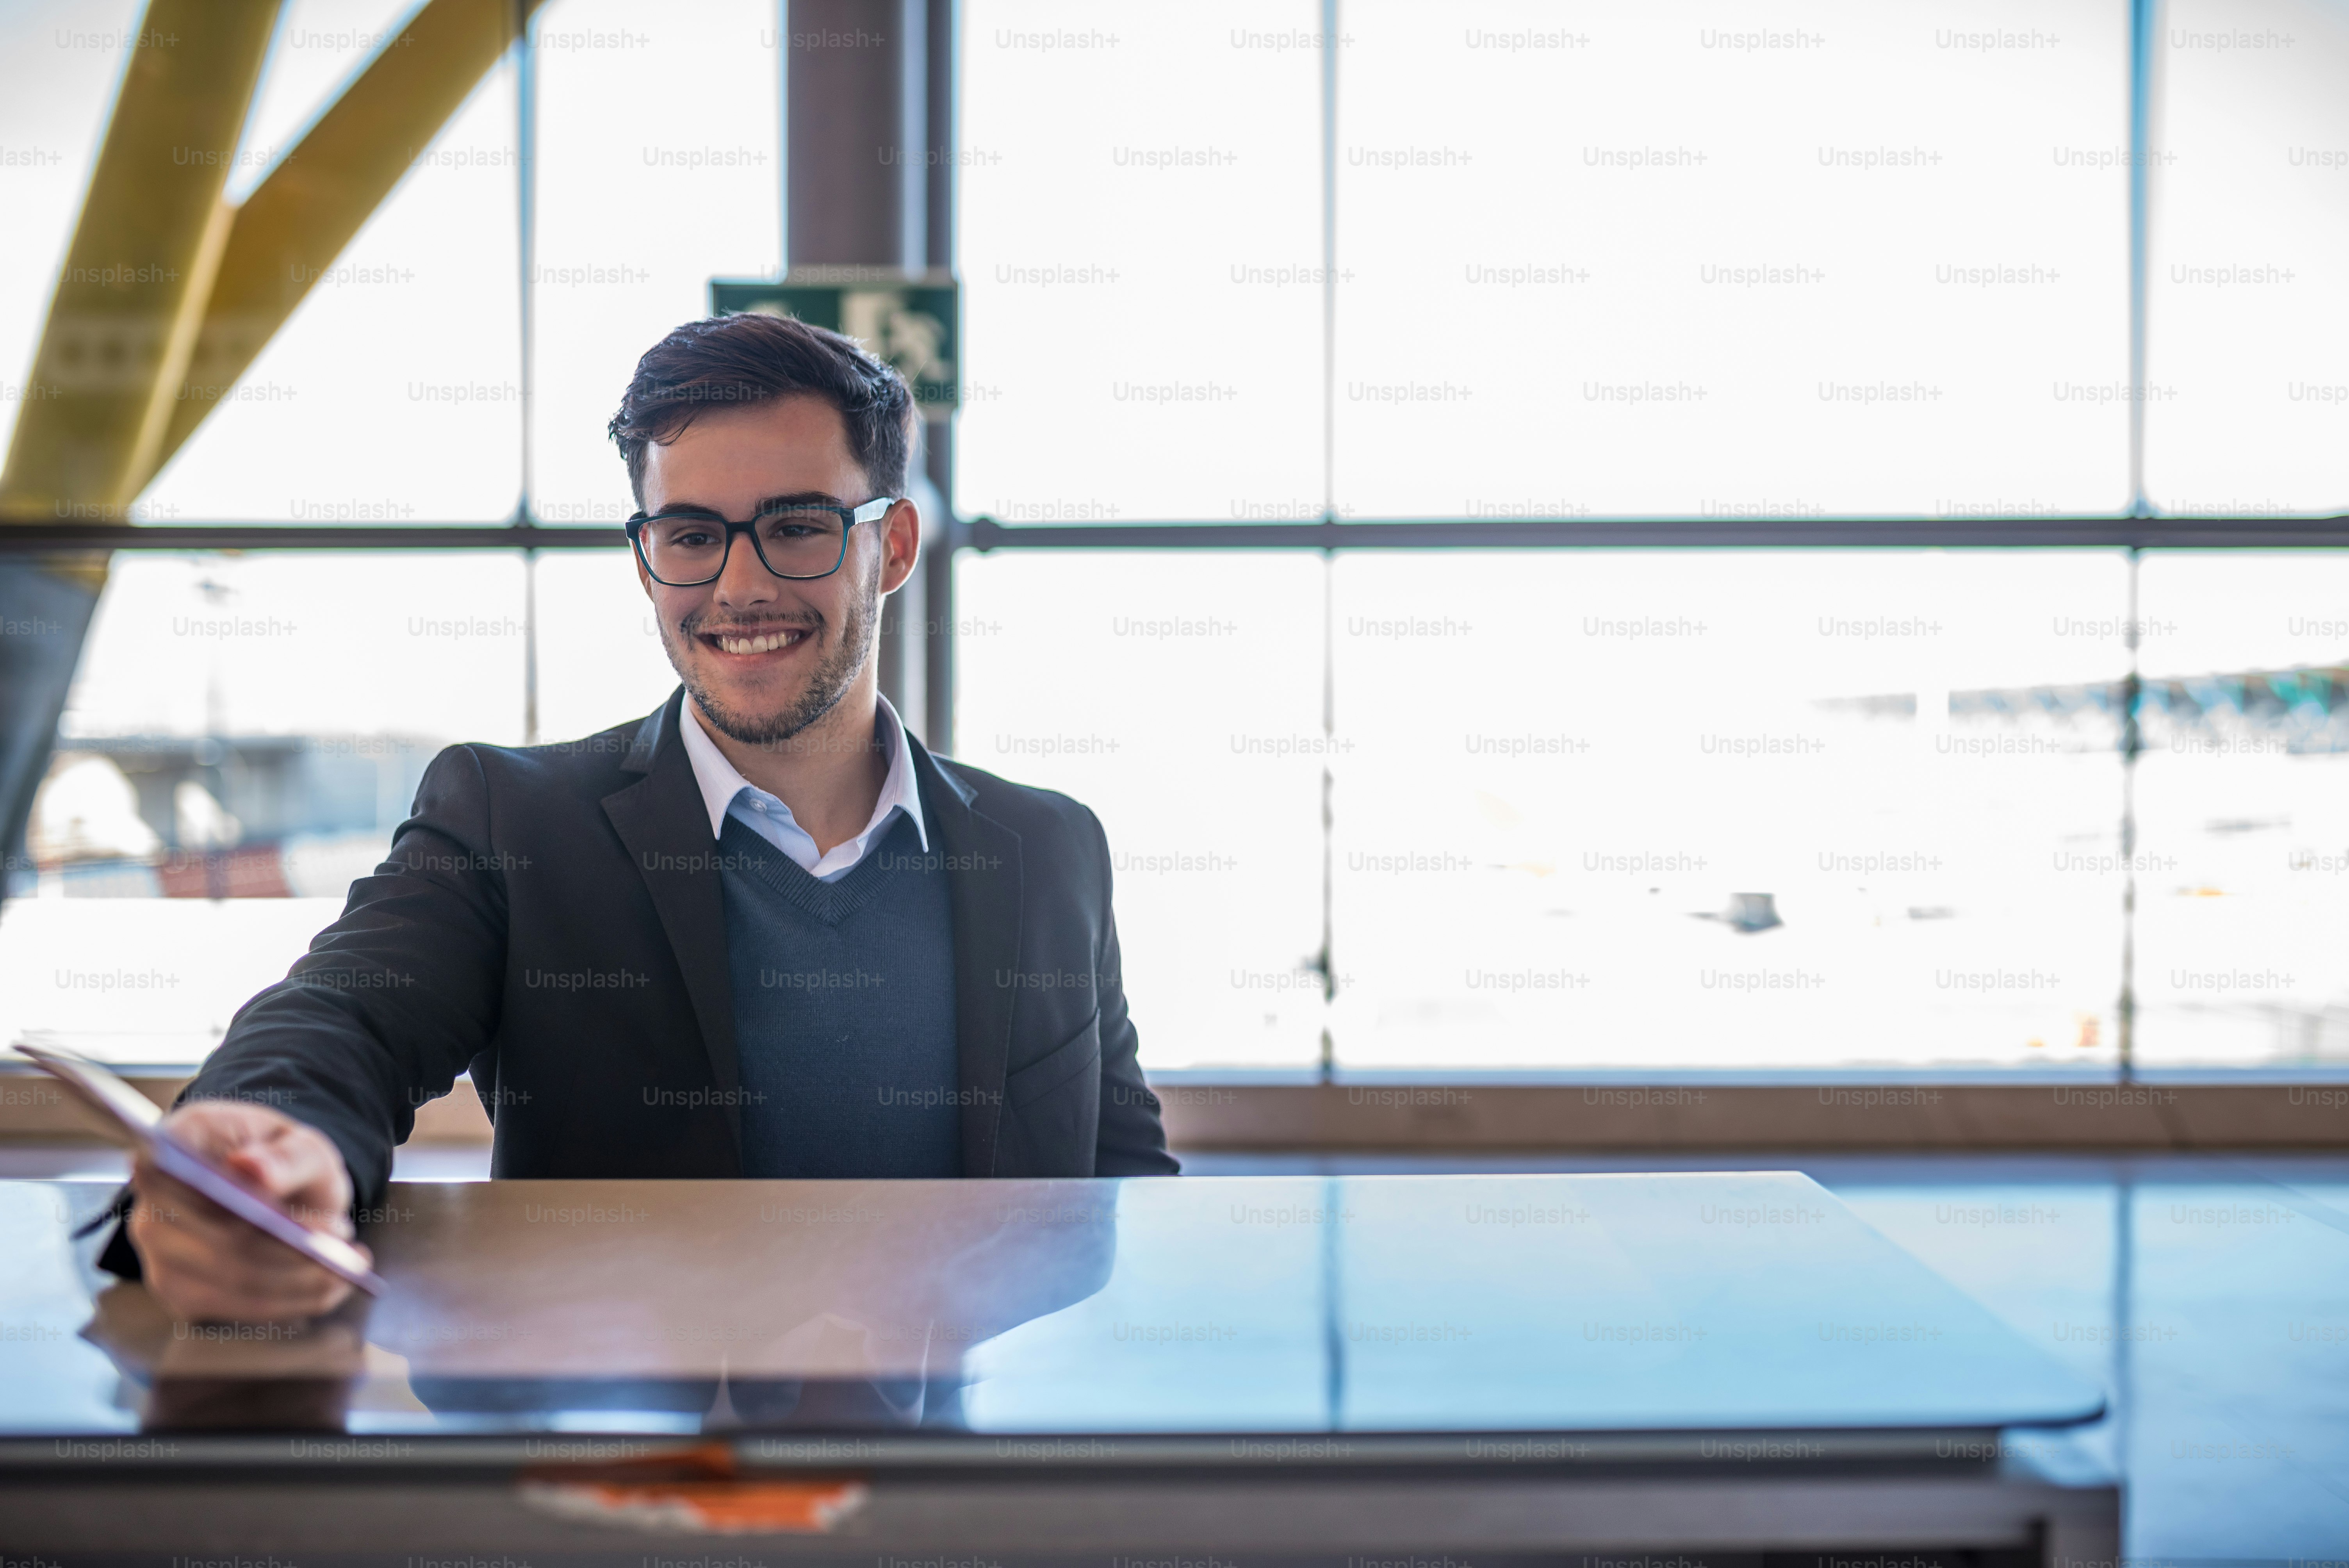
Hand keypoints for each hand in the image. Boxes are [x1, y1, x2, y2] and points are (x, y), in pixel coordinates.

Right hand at [127, 1100, 368, 1322]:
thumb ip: (284, 1155)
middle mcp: (149, 1213)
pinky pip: (240, 1310)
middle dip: (290, 1249)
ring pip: (233, 1285)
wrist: (274, 1187)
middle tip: (344, 1236)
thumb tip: (250, 1169)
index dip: (240, 1205)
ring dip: (300, 1280)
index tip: (304, 1215)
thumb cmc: (281, 1159)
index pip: (187, 1185)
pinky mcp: (183, 1298)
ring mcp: (159, 1261)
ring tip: (350, 1260)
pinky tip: (333, 1282)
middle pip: (218, 1245)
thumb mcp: (300, 1142)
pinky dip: (294, 1300)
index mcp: (170, 1154)